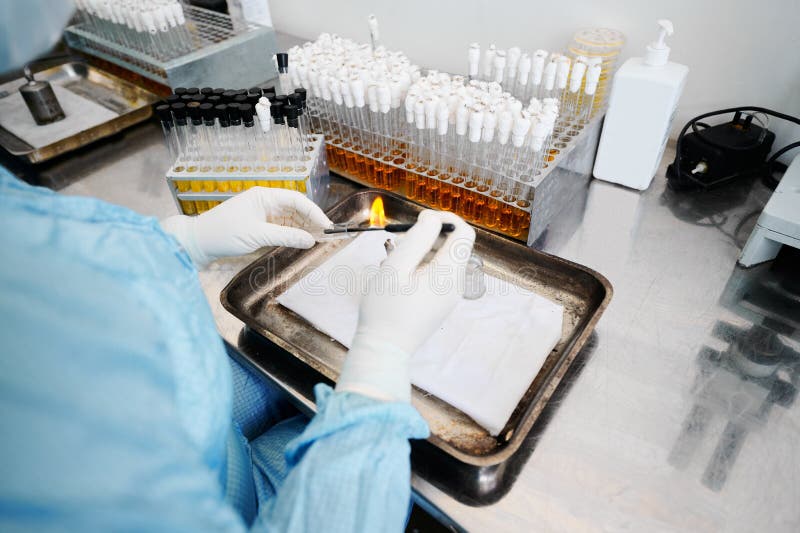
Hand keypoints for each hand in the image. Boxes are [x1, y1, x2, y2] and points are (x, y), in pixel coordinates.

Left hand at [161, 187, 331, 266]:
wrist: (198, 243)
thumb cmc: (224, 233)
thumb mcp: (257, 235)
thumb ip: (286, 236)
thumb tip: (310, 240)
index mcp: (264, 196)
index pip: (296, 200)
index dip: (314, 212)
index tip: (326, 226)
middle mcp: (265, 202)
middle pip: (295, 209)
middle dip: (311, 221)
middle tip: (326, 236)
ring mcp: (262, 214)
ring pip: (290, 219)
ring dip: (303, 229)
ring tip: (317, 241)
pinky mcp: (258, 226)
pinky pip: (281, 228)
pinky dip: (292, 235)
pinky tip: (300, 242)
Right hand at [336, 210, 475, 401]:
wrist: (384, 349)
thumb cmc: (385, 309)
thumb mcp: (396, 266)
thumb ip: (418, 238)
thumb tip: (432, 218)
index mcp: (448, 273)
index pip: (464, 233)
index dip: (445, 219)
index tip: (420, 221)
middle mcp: (455, 284)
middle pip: (454, 246)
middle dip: (429, 237)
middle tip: (400, 245)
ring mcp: (449, 296)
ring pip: (444, 260)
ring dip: (422, 253)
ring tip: (394, 264)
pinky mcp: (440, 304)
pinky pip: (438, 275)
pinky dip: (421, 268)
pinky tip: (399, 278)